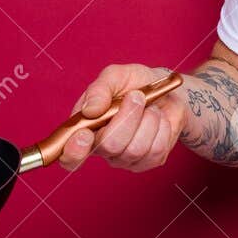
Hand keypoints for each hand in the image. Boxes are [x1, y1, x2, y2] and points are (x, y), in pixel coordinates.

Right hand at [58, 63, 185, 172]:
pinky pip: (156, 149)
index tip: (85, 134)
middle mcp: (102, 148)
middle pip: (109, 146)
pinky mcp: (149, 161)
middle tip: (136, 96)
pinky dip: (161, 127)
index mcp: (85, 129)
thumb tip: (89, 110)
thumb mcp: (116, 76)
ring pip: (135, 149)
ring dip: (147, 120)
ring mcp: (126, 158)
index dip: (74, 151)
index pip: (70, 157)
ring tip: (148, 106)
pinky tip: (158, 119)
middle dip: (126, 118)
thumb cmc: (136, 83)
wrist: (168, 90)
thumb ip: (99, 90)